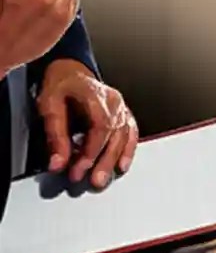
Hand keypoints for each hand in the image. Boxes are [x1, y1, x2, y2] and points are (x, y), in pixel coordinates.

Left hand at [38, 59, 137, 187]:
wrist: (71, 71)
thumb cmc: (60, 85)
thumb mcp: (48, 106)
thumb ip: (55, 135)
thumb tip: (58, 163)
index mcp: (95, 94)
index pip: (99, 127)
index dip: (90, 151)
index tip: (78, 169)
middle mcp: (114, 101)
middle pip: (115, 135)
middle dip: (104, 161)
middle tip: (93, 181)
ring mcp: (122, 107)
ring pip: (124, 137)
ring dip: (114, 160)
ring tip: (103, 179)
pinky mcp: (124, 115)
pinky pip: (131, 134)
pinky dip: (127, 151)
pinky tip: (122, 166)